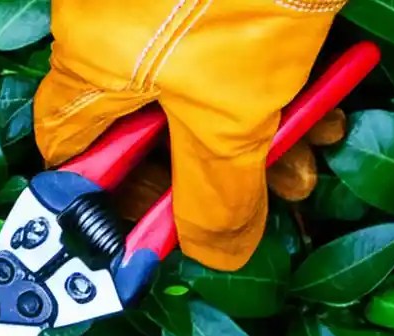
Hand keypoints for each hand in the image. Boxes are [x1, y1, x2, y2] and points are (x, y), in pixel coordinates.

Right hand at [36, 0, 347, 269]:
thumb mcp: (233, 116)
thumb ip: (217, 197)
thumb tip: (213, 253)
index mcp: (90, 62)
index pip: (69, 150)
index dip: (116, 196)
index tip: (169, 223)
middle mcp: (110, 29)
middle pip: (149, 126)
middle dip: (214, 170)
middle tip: (267, 190)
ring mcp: (161, 3)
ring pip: (199, 88)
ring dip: (259, 132)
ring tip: (313, 148)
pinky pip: (229, 47)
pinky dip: (272, 82)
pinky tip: (324, 103)